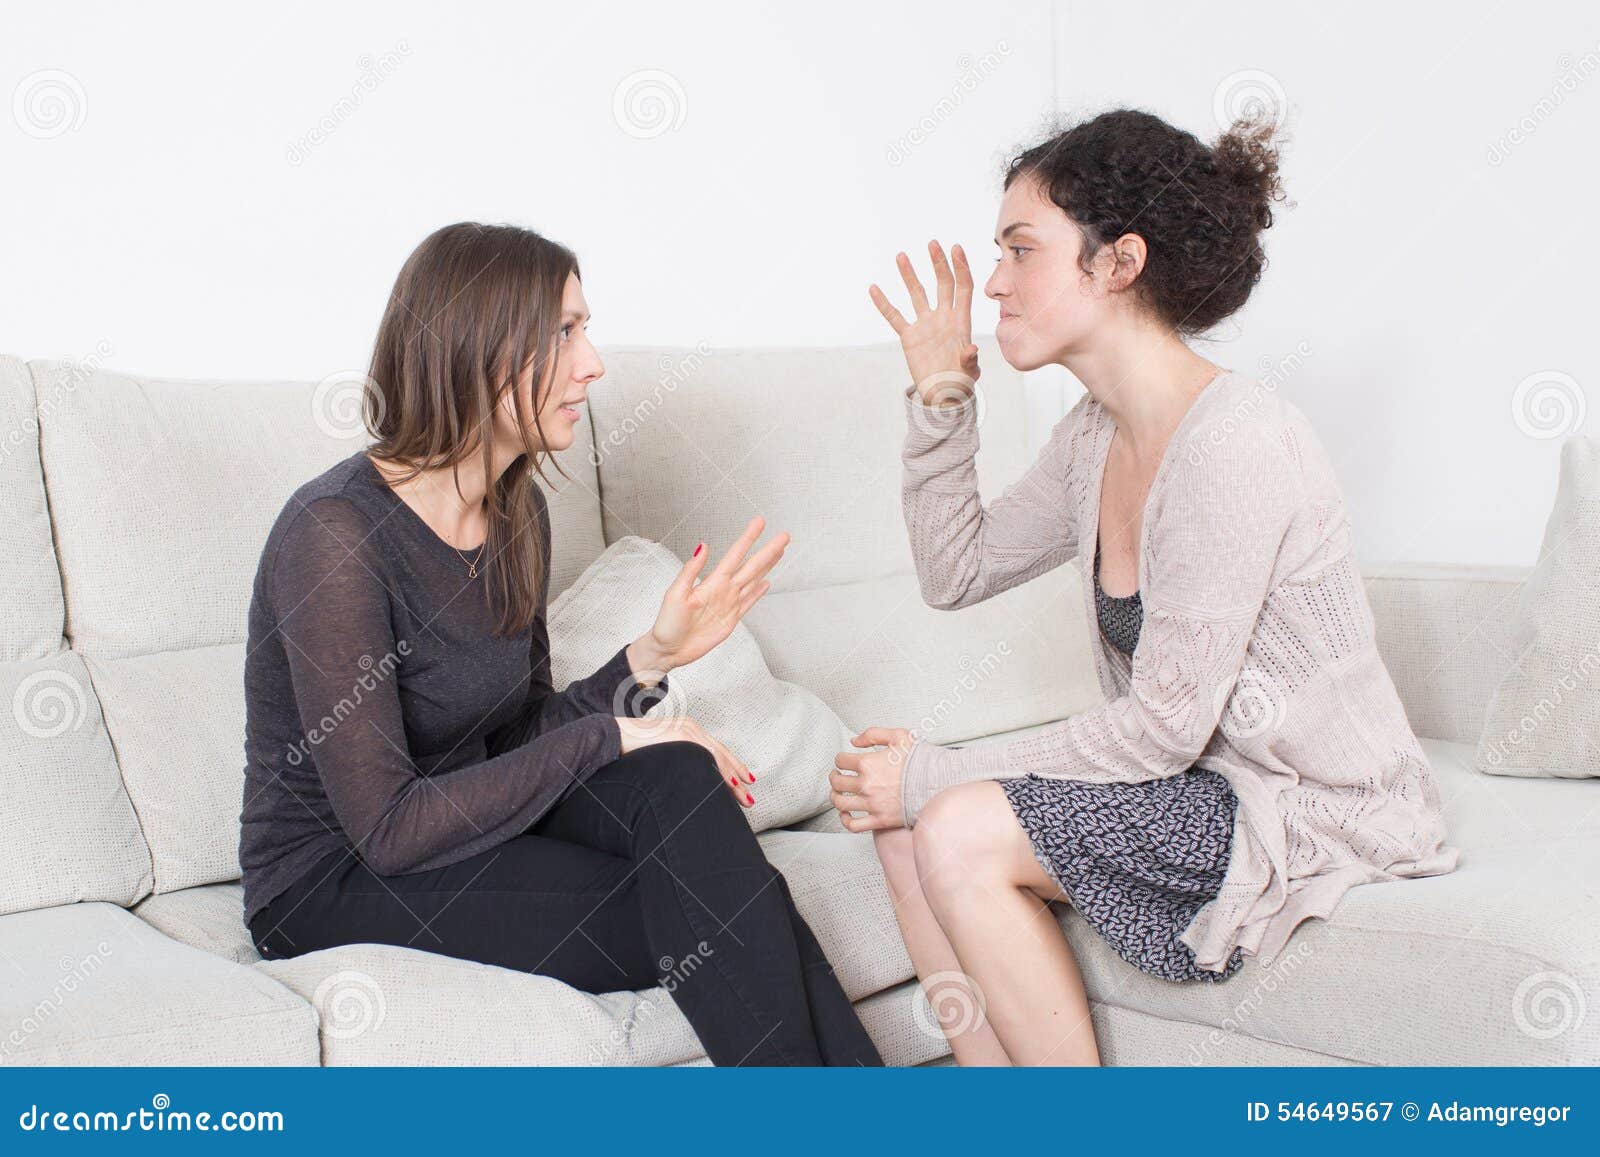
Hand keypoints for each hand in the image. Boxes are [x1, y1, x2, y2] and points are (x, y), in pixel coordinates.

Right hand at [616, 716, 756, 809]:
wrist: (612, 734)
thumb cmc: (632, 747)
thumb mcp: (659, 753)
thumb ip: (675, 760)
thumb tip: (683, 779)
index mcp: (687, 729)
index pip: (716, 750)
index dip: (732, 766)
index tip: (744, 781)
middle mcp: (690, 728)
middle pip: (722, 754)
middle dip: (738, 776)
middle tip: (750, 795)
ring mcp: (685, 731)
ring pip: (717, 757)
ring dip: (732, 779)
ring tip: (744, 796)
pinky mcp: (679, 736)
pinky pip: (705, 756)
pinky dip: (718, 772)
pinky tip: (727, 784)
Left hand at [628, 516, 789, 680]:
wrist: (669, 649)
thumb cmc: (667, 623)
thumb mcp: (675, 593)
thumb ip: (691, 570)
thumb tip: (701, 547)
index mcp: (712, 582)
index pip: (735, 555)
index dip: (748, 539)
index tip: (759, 524)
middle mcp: (723, 589)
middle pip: (751, 565)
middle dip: (768, 551)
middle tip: (783, 536)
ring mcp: (729, 603)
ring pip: (753, 580)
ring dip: (767, 566)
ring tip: (779, 552)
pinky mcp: (731, 618)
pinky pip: (748, 602)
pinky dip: (758, 592)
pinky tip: (766, 583)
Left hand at [830, 726, 915, 831]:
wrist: (939, 784)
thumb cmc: (921, 761)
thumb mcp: (899, 736)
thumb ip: (873, 734)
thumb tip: (854, 742)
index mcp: (868, 763)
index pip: (840, 761)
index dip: (840, 759)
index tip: (844, 761)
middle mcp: (866, 785)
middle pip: (837, 782)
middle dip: (835, 777)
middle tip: (837, 775)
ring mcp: (872, 804)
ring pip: (840, 803)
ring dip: (835, 797)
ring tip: (838, 794)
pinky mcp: (879, 820)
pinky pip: (853, 825)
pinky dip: (845, 820)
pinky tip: (846, 814)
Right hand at [868, 240, 980, 404]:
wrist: (943, 396)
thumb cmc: (961, 384)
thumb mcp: (969, 373)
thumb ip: (970, 360)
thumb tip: (971, 350)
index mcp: (961, 322)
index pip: (963, 287)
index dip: (961, 267)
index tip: (955, 248)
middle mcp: (943, 318)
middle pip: (942, 284)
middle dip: (938, 263)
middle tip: (932, 244)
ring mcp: (925, 325)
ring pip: (916, 294)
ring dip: (909, 275)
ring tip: (901, 256)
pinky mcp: (909, 337)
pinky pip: (894, 317)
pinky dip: (884, 304)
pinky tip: (874, 289)